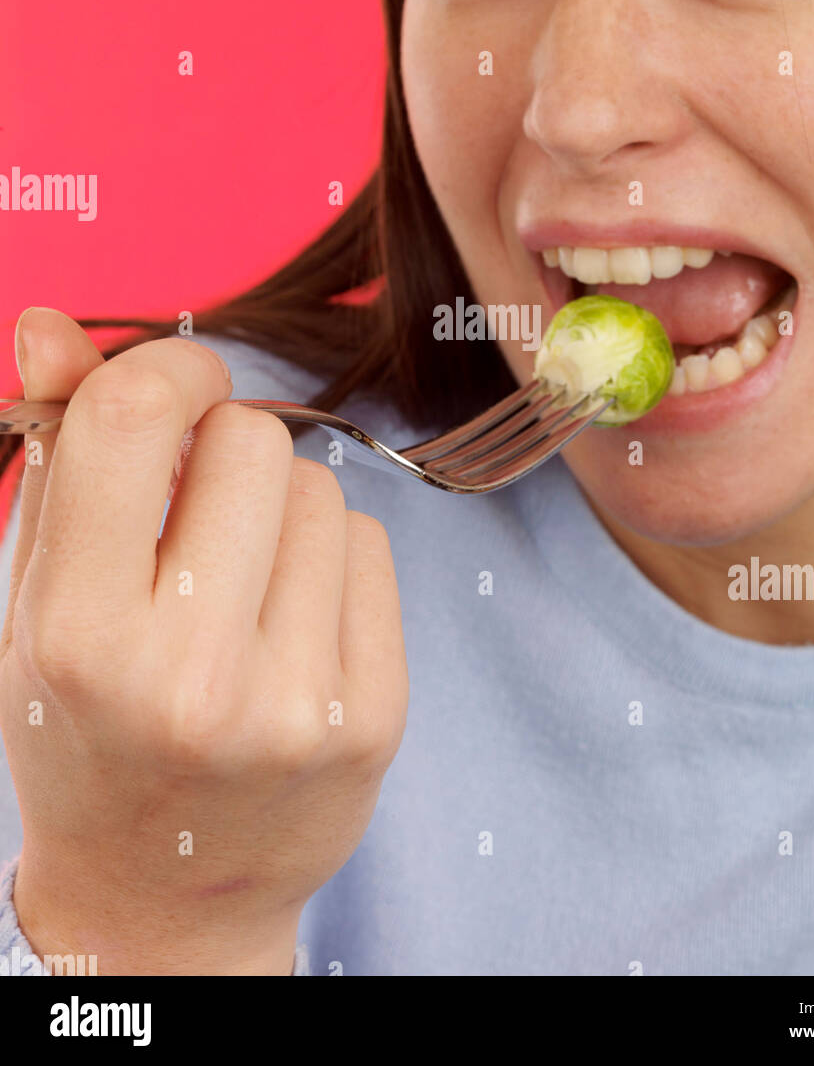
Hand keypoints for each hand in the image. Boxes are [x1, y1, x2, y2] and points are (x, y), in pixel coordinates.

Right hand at [0, 308, 406, 974]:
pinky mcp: (372, 720)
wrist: (164, 894)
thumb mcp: (36, 602)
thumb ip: (52, 456)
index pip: (138, 419)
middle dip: (222, 449)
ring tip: (237, 584)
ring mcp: (292, 704)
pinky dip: (331, 561)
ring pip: (320, 489)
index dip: (166, 368)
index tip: (174, 388)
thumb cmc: (87, 725)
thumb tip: (52, 322)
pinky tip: (290, 624)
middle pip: (253, 439)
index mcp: (79, 635)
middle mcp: (189, 675)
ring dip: (278, 508)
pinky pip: (373, 547)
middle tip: (196, 514)